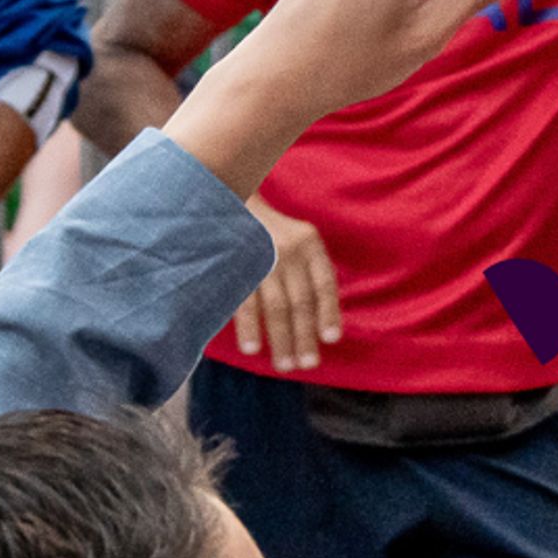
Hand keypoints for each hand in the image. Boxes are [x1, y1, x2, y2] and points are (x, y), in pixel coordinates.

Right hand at [229, 197, 341, 370]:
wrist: (227, 192)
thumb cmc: (267, 226)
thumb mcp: (297, 237)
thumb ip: (308, 269)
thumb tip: (322, 318)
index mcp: (309, 243)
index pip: (324, 284)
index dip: (329, 313)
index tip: (331, 339)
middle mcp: (289, 250)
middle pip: (301, 302)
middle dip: (304, 336)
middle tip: (307, 365)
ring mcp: (262, 257)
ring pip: (275, 307)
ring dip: (281, 339)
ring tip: (285, 365)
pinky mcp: (236, 264)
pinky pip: (245, 301)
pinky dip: (249, 327)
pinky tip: (253, 348)